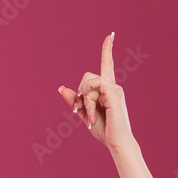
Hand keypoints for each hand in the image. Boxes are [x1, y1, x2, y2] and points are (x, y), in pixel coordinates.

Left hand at [58, 33, 135, 151]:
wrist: (116, 142)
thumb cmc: (103, 129)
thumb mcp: (83, 113)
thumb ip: (74, 101)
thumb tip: (61, 88)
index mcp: (107, 89)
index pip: (107, 65)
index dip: (107, 50)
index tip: (111, 35)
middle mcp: (112, 86)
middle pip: (87, 75)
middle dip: (79, 93)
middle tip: (79, 112)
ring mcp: (114, 89)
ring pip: (89, 82)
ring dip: (83, 101)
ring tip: (89, 117)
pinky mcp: (114, 94)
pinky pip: (94, 85)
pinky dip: (87, 99)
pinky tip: (90, 112)